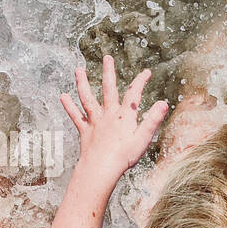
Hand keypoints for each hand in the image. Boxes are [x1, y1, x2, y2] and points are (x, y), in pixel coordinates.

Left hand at [60, 55, 168, 182]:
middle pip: (108, 89)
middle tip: (107, 58)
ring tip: (79, 70)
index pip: (134, 94)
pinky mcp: (85, 131)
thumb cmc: (123, 157)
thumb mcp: (143, 139)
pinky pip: (76, 116)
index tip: (146, 72)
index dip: (140, 82)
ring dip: (83, 83)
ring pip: (88, 98)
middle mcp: (108, 115)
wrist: (101, 169)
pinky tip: (63, 96)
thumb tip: (163, 103)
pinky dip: (69, 106)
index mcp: (124, 116)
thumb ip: (152, 120)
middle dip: (109, 72)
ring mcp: (95, 122)